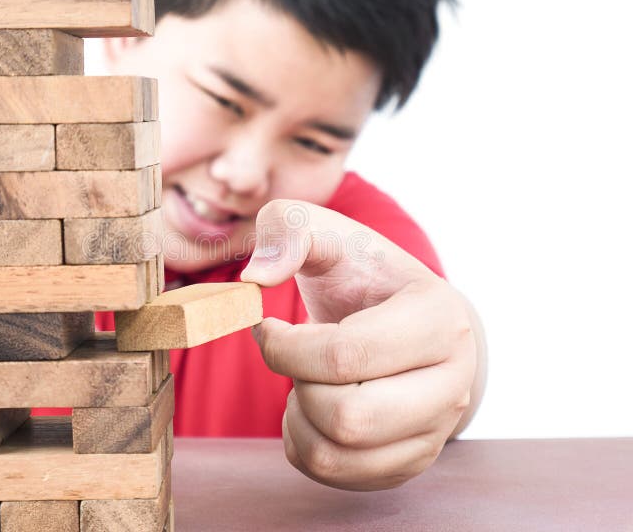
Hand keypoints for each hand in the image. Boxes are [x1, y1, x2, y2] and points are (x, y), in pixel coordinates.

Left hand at [241, 200, 476, 490]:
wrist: (406, 314)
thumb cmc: (362, 272)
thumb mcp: (328, 232)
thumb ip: (289, 232)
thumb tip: (255, 278)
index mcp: (439, 320)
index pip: (347, 355)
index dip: (285, 347)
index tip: (265, 326)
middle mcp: (454, 383)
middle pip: (347, 418)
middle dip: (297, 384)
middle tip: (293, 356)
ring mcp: (436, 429)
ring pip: (338, 455)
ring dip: (297, 417)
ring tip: (302, 379)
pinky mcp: (411, 460)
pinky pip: (338, 475)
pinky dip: (304, 444)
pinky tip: (311, 405)